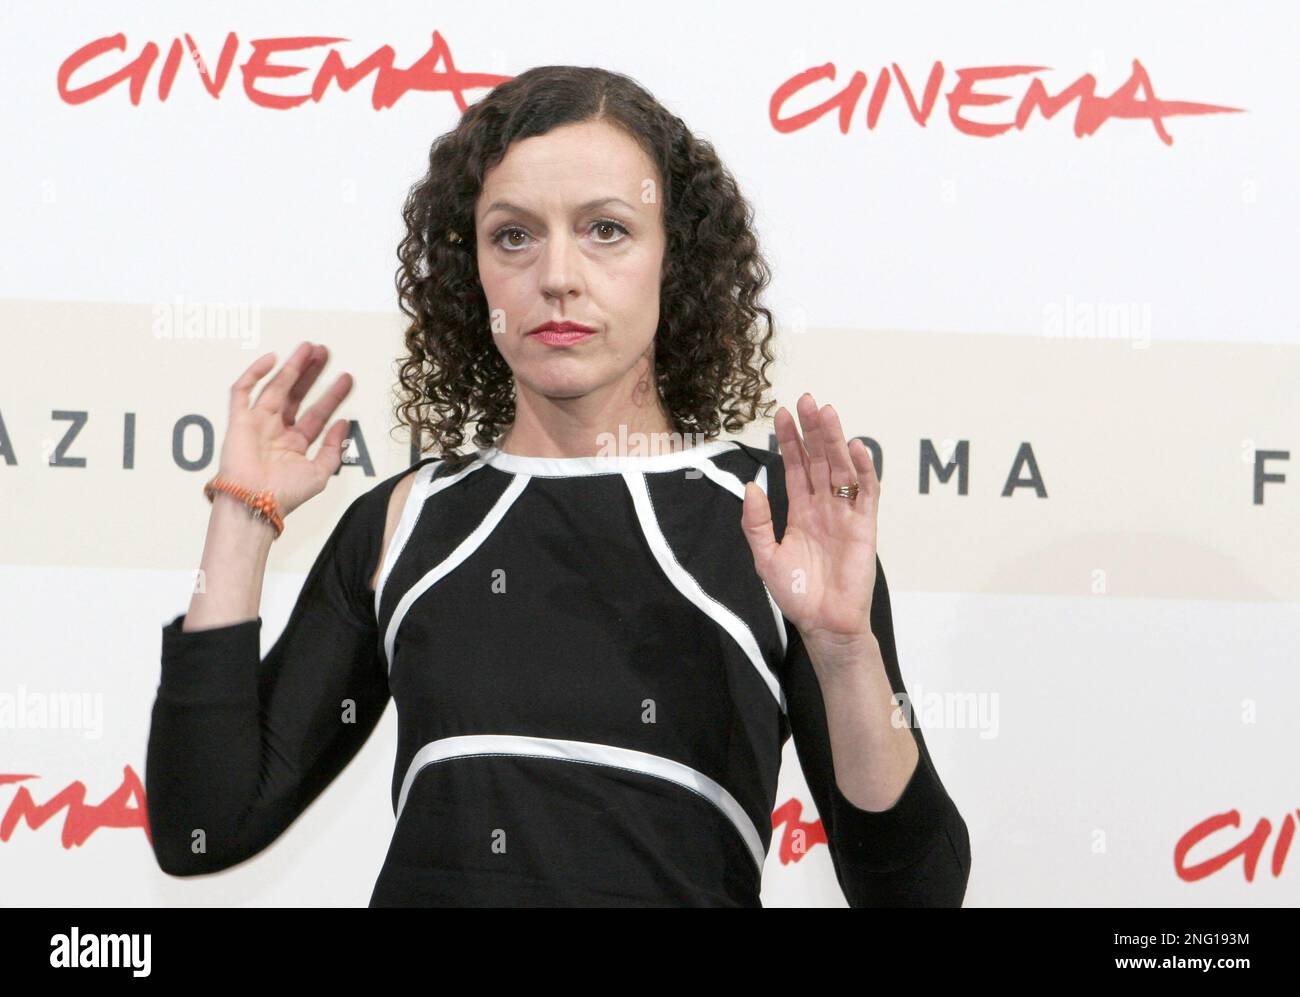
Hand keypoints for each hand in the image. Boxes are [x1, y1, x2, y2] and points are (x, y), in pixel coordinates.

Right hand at [217, 341, 353, 518]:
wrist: (256, 503)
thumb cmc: (285, 495)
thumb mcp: (320, 473)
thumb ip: (333, 448)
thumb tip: (344, 423)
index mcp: (294, 445)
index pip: (317, 413)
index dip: (332, 395)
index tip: (347, 378)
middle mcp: (276, 431)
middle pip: (297, 394)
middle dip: (311, 373)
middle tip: (325, 352)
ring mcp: (257, 424)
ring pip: (275, 386)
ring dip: (291, 366)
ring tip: (309, 348)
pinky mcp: (238, 420)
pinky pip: (242, 391)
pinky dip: (254, 373)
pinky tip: (272, 359)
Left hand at [740, 393, 880, 655]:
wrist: (823, 624)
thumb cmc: (797, 594)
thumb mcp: (765, 557)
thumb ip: (756, 523)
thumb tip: (751, 485)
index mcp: (800, 512)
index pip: (795, 467)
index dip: (790, 441)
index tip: (782, 414)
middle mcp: (823, 507)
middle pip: (819, 460)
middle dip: (812, 430)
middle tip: (806, 400)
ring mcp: (845, 514)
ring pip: (840, 468)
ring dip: (835, 440)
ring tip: (827, 413)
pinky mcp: (865, 526)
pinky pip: (867, 492)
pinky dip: (863, 469)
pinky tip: (855, 447)